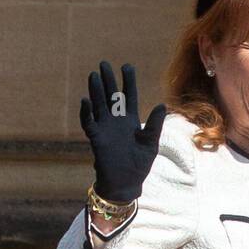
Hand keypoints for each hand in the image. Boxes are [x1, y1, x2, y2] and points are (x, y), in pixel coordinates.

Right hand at [79, 60, 165, 204]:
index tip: (126, 66)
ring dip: (95, 91)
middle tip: (104, 64)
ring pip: (98, 105)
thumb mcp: (151, 144)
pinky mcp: (96, 138)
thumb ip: (154, 125)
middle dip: (108, 81)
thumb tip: (161, 105)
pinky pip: (89, 122)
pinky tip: (86, 100)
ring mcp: (105, 128)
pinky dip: (86, 112)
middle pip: (110, 96)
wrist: (126, 184)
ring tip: (94, 75)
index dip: (128, 81)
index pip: (128, 96)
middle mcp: (116, 121)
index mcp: (130, 120)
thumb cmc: (139, 165)